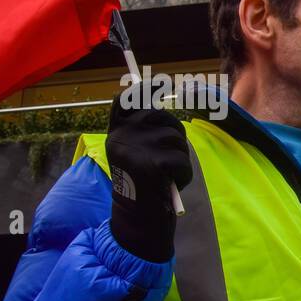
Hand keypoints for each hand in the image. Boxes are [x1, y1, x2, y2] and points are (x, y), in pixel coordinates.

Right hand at [106, 87, 192, 261]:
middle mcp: (121, 137)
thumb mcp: (139, 154)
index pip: (127, 100)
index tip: (163, 82)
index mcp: (117, 133)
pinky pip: (181, 161)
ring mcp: (134, 150)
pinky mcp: (150, 165)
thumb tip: (159, 102)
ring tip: (167, 175)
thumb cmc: (145, 185)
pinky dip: (183, 175)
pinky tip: (170, 185)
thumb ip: (145, 131)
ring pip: (176, 139)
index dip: (146, 88)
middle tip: (170, 159)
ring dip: (180, 159)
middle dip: (175, 135)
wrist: (139, 219)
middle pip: (161, 117)